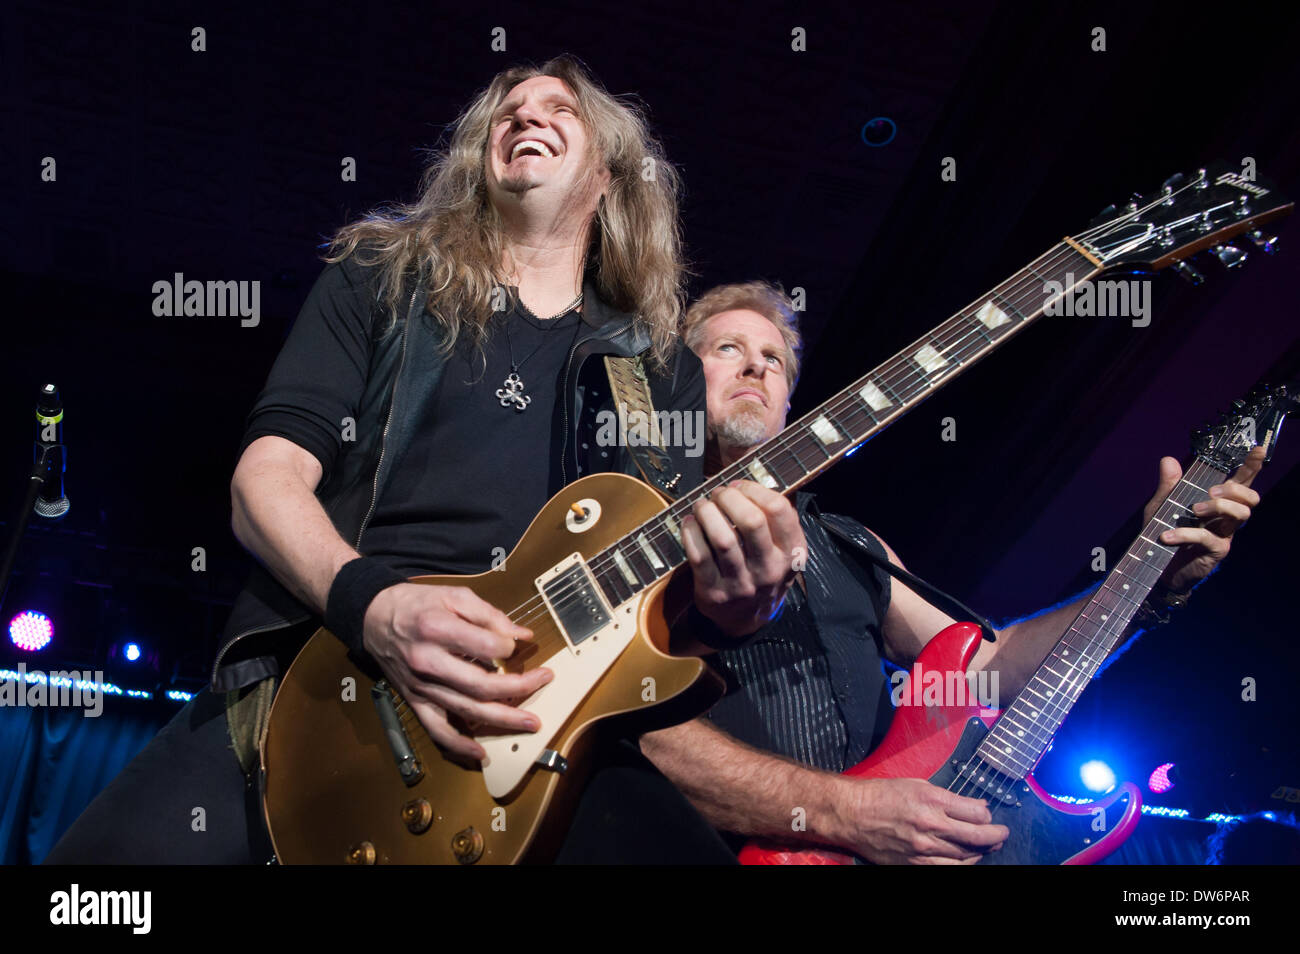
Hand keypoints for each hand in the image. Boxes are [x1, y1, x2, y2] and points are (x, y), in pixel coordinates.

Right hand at [362, 583, 552, 759]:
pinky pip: (437, 729)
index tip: (515, 644)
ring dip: (502, 719)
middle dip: (519, 687)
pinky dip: (458, 745)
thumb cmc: (415, 604)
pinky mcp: (415, 700)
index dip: (508, 647)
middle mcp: (428, 661)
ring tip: (530, 722)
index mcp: (438, 629)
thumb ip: (489, 615)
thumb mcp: (453, 595)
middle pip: (481, 685)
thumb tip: (520, 634)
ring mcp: (422, 685)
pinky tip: (479, 752)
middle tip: (544, 681)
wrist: (373, 617)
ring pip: (466, 710)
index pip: (486, 646)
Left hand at [681, 480, 805, 637]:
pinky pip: (699, 555)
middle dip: (729, 498)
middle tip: (719, 493)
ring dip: (707, 512)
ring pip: (723, 538)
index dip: (755, 490)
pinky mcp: (714, 592)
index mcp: (792, 553)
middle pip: (751, 521)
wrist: (745, 621)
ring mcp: (741, 584)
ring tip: (702, 505)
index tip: (740, 486)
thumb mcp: (784, 552)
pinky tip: (690, 522)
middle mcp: (770, 569)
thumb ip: (776, 520)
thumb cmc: (763, 574)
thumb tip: (747, 483)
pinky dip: (690, 532)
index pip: (779, 510)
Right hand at [832, 777, 1008, 863]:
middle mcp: (932, 824)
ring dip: (982, 851)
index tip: (987, 813)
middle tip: (1002, 833)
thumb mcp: (916, 784)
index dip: (987, 813)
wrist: (852, 814)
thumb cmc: (880, 795)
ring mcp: (924, 847)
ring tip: (987, 846)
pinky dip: (964, 864)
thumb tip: (972, 804)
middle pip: (978, 836)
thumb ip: (946, 796)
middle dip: (996, 835)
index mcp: (932, 799)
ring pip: (967, 855)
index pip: (976, 811)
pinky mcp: (915, 863)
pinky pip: (949, 869)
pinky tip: (968, 859)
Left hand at [1143, 446, 1264, 593]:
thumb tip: (1169, 460)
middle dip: (1234, 490)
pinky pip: (1208, 538)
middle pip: (1251, 498)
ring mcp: (1224, 534)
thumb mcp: (1162, 505)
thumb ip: (1168, 485)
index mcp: (1216, 502)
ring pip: (1240, 515)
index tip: (1257, 450)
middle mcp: (1225, 518)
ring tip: (1194, 510)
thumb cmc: (1164, 532)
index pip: (1240, 482)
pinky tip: (1168, 536)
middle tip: (1210, 492)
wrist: (1157, 566)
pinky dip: (1186, 533)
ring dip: (1219, 507)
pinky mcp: (1215, 551)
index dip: (1251, 467)